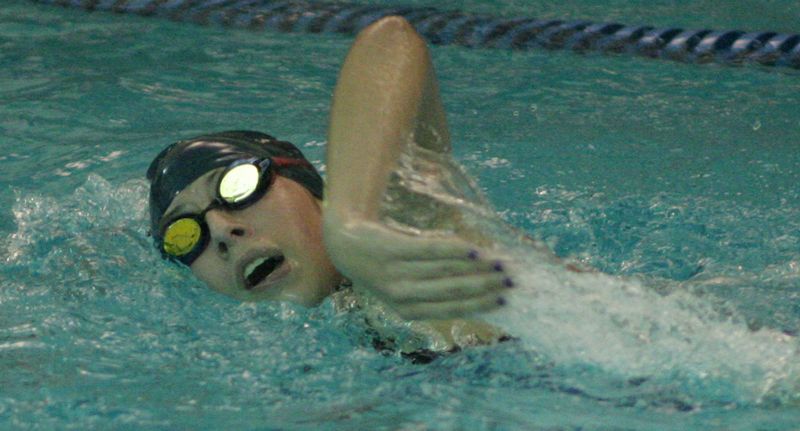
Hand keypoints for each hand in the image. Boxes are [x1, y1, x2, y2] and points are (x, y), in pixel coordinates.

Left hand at [323, 213, 513, 319]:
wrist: (346, 244)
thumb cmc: (386, 268)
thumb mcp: (405, 287)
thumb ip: (436, 291)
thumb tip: (480, 290)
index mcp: (407, 310)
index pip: (450, 308)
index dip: (477, 304)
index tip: (503, 299)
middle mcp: (400, 295)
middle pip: (450, 290)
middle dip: (483, 286)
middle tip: (509, 280)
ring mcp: (393, 273)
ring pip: (443, 270)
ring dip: (475, 267)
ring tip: (498, 263)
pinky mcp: (390, 250)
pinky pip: (428, 249)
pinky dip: (453, 250)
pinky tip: (473, 249)